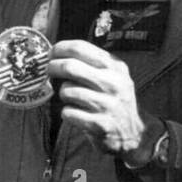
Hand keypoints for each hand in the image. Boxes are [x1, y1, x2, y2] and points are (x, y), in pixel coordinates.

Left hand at [48, 40, 151, 159]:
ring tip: (73, 99)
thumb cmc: (114, 101)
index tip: (52, 53)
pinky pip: (68, 113)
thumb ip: (92, 64)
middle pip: (71, 67)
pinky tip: (77, 114)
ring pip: (67, 91)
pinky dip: (68, 113)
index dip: (61, 48)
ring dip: (64, 95)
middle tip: (49, 71)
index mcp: (116, 67)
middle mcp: (113, 83)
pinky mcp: (99, 124)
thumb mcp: (114, 76)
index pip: (81, 48)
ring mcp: (107, 104)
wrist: (132, 133)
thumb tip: (58, 54)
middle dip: (53, 67)